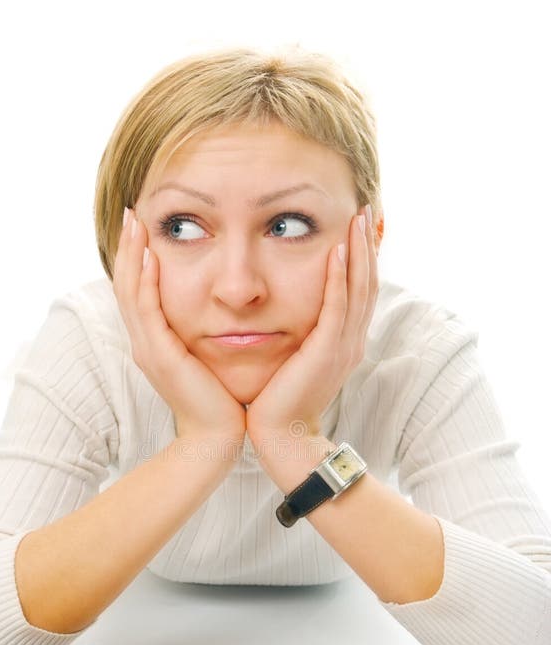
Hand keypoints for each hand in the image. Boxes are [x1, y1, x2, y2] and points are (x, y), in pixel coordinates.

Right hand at [113, 209, 246, 443]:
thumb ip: (205, 332)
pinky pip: (147, 312)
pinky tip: (151, 258)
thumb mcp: (209, 358)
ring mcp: (148, 350)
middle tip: (132, 213)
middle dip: (129, 248)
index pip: (139, 290)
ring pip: (130, 293)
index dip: (137, 258)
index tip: (144, 226)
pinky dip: (146, 283)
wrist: (218, 436)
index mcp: (156, 342)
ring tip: (136, 224)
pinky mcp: (159, 357)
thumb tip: (222, 308)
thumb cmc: (222, 399)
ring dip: (132, 256)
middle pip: (127, 285)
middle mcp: (145, 342)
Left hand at [245, 206, 378, 447]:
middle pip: (366, 282)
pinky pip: (336, 307)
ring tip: (356, 217)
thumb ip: (301, 336)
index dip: (360, 256)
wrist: (282, 437)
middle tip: (364, 207)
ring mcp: (342, 347)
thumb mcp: (295, 361)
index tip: (356, 224)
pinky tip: (337, 250)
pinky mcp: (327, 352)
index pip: (358, 290)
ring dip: (358, 251)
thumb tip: (290, 311)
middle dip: (366, 244)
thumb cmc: (279, 401)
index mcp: (344, 342)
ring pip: (357, 289)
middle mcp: (351, 341)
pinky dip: (339, 277)